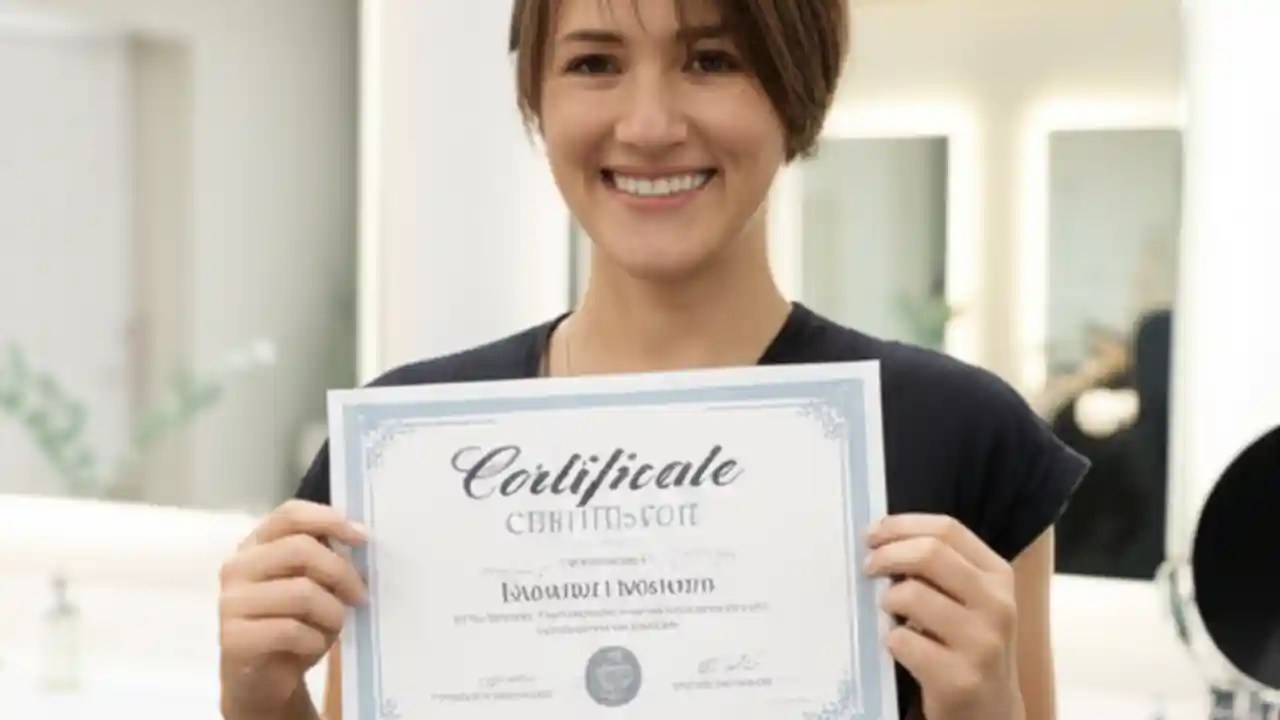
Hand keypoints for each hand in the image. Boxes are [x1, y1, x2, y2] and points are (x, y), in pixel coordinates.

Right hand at [219, 500, 368, 719]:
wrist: (262, 680)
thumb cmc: (293, 625)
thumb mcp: (313, 586)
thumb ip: (325, 559)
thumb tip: (359, 538)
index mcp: (257, 544)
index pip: (290, 514)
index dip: (329, 519)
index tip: (362, 537)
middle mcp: (238, 566)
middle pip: (301, 549)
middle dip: (341, 573)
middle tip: (360, 595)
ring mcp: (231, 602)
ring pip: (301, 592)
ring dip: (332, 612)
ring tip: (334, 626)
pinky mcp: (233, 637)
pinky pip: (291, 630)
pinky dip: (315, 639)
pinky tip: (313, 645)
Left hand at [865, 514, 1023, 719]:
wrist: (990, 710)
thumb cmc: (968, 643)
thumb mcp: (971, 599)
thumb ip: (940, 568)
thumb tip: (881, 538)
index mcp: (999, 576)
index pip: (947, 529)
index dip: (901, 525)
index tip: (872, 535)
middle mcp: (997, 605)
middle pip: (929, 554)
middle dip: (887, 555)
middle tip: (868, 567)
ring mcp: (982, 643)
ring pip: (911, 595)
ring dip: (887, 600)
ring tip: (889, 612)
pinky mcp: (959, 679)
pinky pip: (902, 641)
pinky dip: (890, 640)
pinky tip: (900, 647)